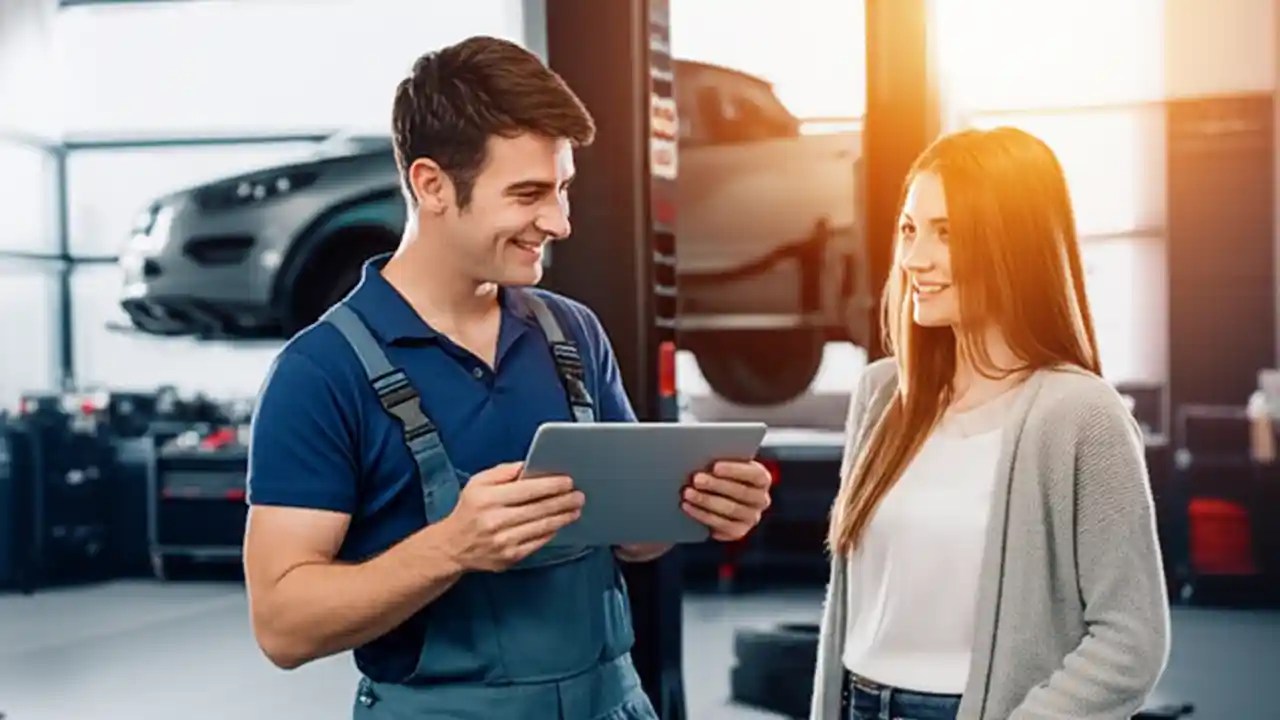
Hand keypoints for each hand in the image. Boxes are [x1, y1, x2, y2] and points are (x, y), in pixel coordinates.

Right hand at [439, 462, 583, 571]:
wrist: (453, 547)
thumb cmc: (469, 510)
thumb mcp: (478, 483)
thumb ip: (504, 472)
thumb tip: (531, 465)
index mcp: (487, 498)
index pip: (526, 489)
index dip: (550, 485)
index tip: (568, 481)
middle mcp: (495, 520)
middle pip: (538, 509)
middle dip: (563, 501)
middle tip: (579, 495)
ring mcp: (503, 541)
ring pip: (541, 527)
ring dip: (562, 517)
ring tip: (575, 509)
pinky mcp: (509, 557)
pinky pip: (537, 542)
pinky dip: (551, 532)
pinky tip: (560, 524)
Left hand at [681, 460, 771, 541]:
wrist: (716, 496)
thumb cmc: (720, 474)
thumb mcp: (725, 464)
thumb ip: (721, 459)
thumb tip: (703, 456)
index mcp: (762, 479)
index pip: (755, 474)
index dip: (735, 470)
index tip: (715, 466)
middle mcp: (761, 500)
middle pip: (741, 492)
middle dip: (716, 485)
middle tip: (696, 479)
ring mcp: (751, 518)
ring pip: (730, 510)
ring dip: (706, 501)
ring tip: (688, 492)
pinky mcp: (737, 532)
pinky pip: (721, 525)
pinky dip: (702, 515)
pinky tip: (688, 506)